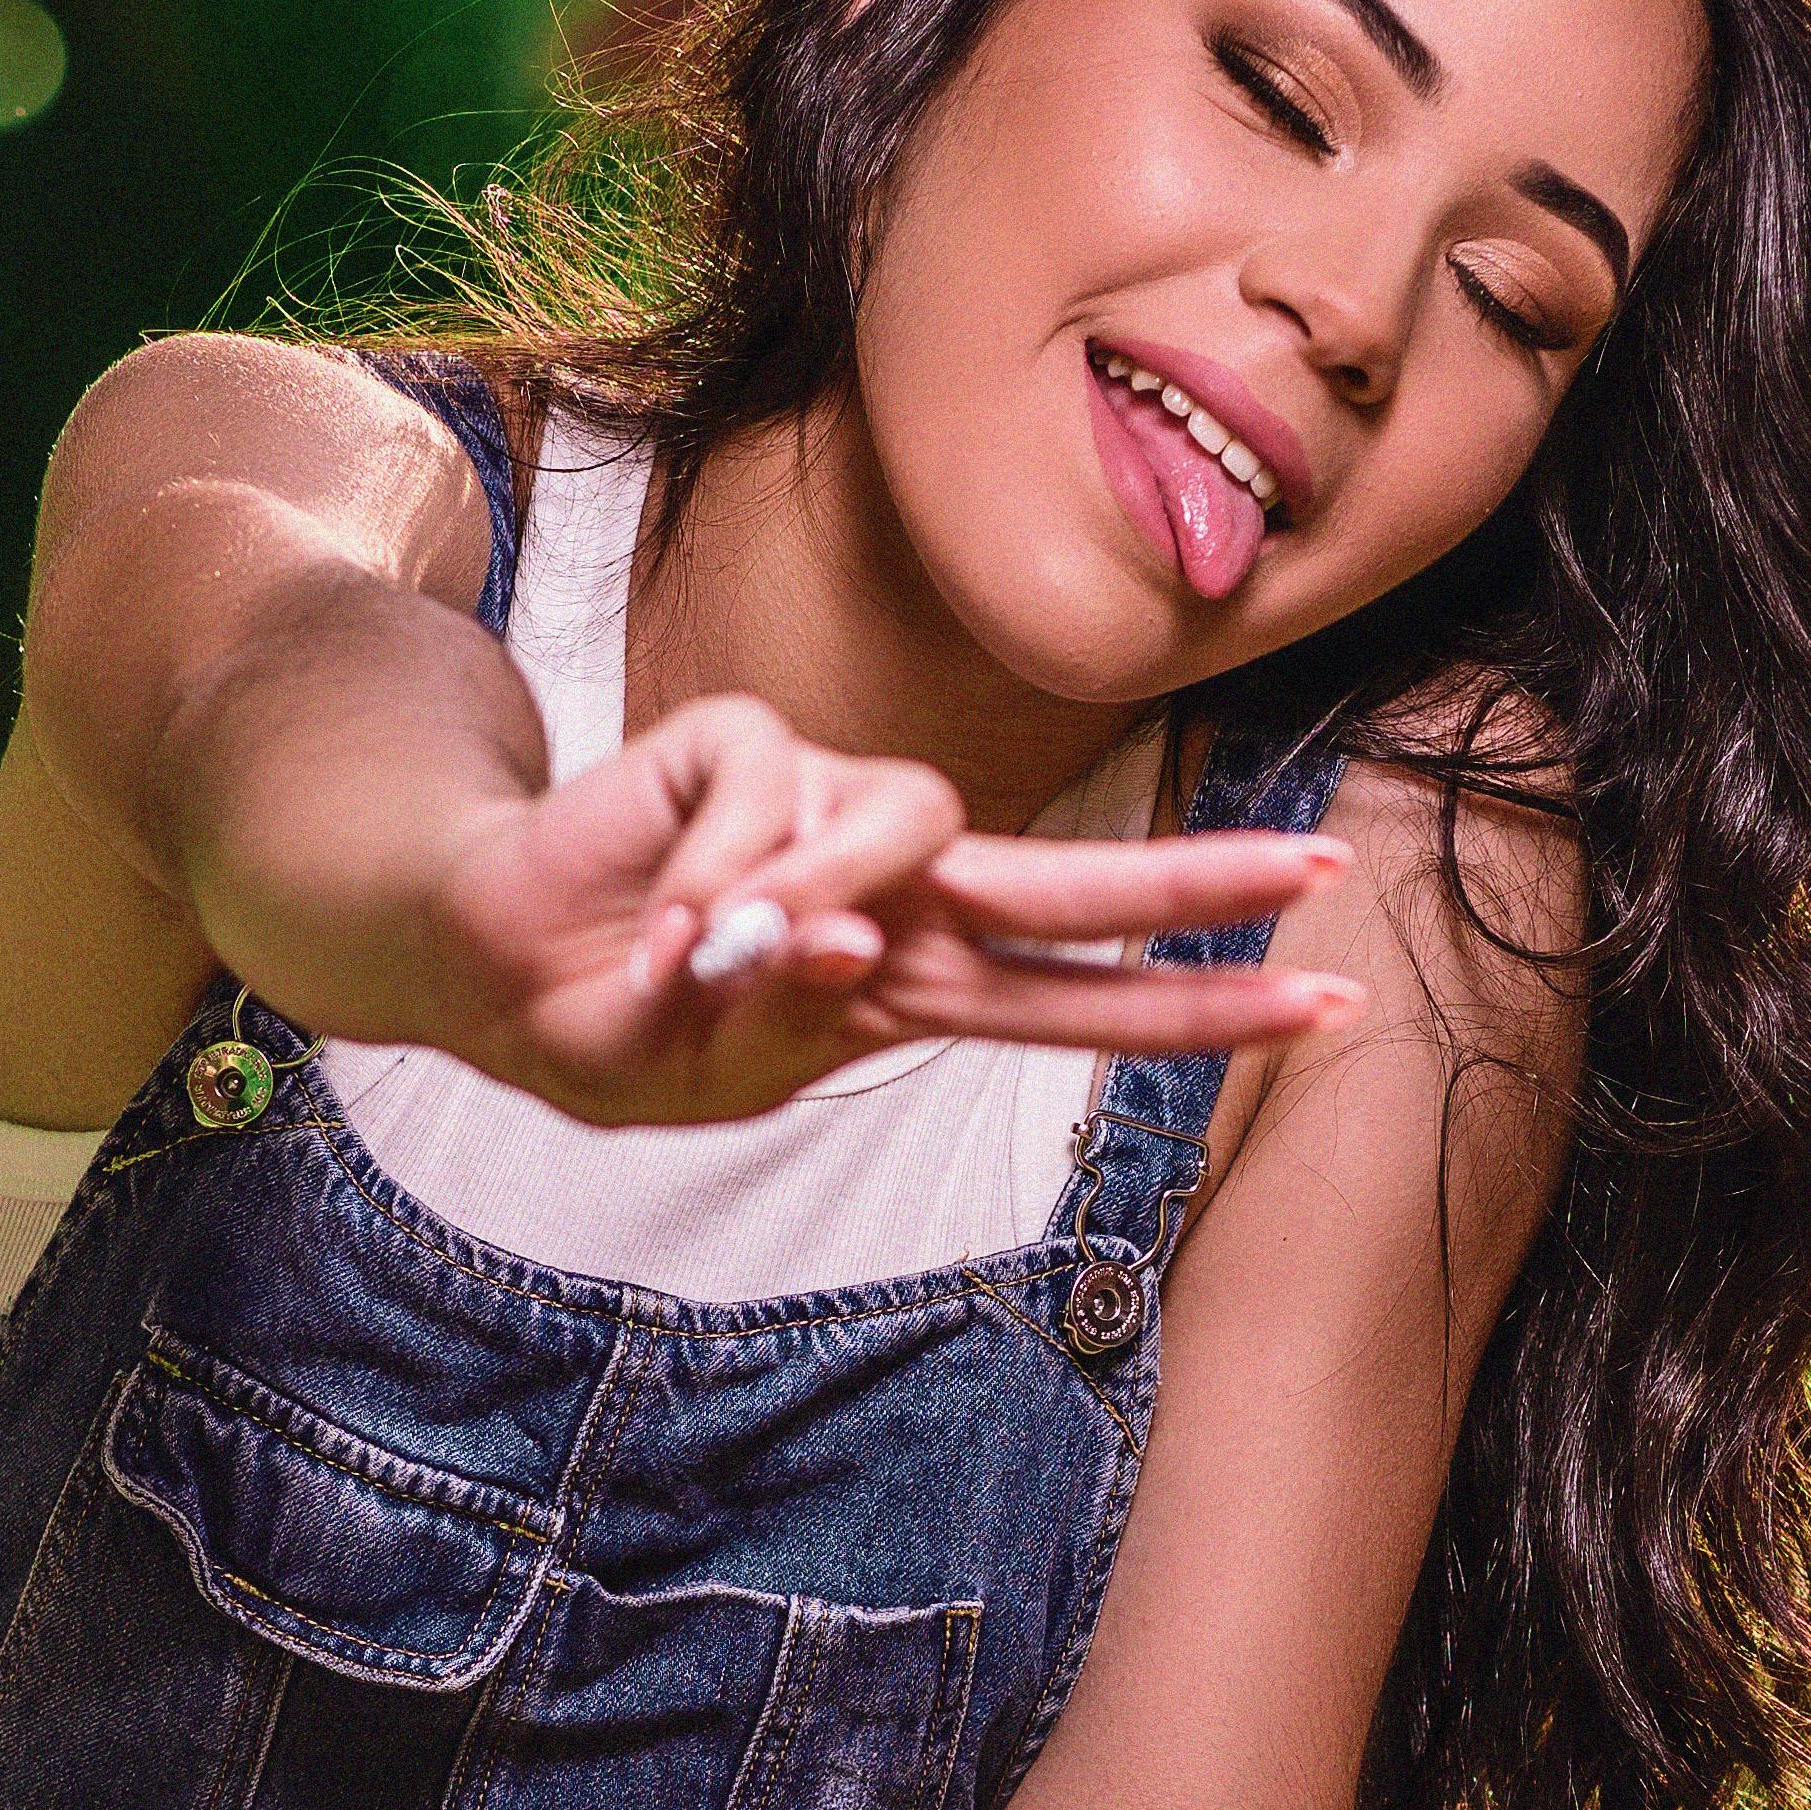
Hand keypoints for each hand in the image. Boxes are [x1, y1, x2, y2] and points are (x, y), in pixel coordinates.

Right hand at [434, 695, 1361, 1127]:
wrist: (485, 960)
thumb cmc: (614, 1024)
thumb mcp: (705, 1064)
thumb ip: (787, 1015)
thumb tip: (847, 938)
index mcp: (909, 985)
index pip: (1080, 995)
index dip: (1198, 1002)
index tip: (1324, 1001)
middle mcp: (895, 893)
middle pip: (1073, 884)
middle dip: (1198, 883)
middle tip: (1322, 874)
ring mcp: (826, 812)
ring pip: (907, 824)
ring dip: (802, 903)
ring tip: (690, 957)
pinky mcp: (752, 745)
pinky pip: (776, 794)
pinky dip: (713, 870)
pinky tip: (655, 914)